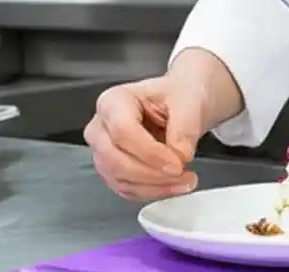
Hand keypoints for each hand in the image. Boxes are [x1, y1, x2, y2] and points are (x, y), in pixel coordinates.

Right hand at [85, 47, 242, 200]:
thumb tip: (180, 156)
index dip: (150, 153)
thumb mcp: (188, 102)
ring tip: (185, 181)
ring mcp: (102, 151)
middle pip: (114, 159)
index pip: (122, 131)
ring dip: (154, 186)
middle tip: (183, 175)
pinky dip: (151, 192)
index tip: (178, 164)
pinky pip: (126, 189)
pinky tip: (173, 186)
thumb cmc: (178, 97)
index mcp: (114, 101)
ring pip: (118, 178)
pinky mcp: (112, 170)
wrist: (181, 104)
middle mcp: (100, 127)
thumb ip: (184, 128)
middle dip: (151, 174)